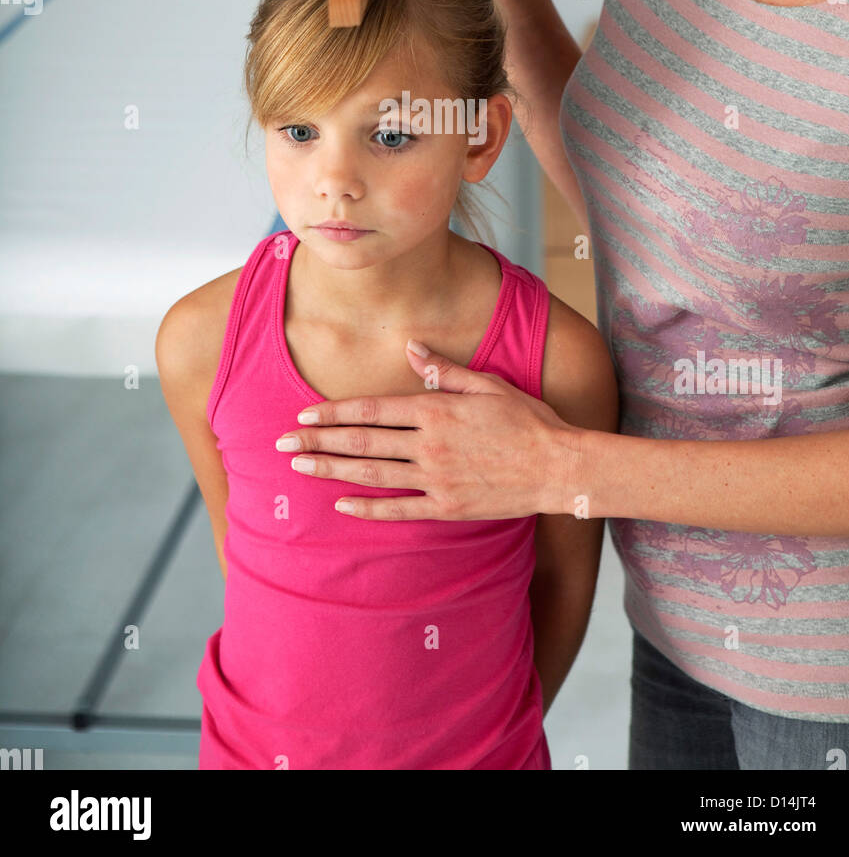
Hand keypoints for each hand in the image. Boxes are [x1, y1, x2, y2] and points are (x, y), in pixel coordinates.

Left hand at [274, 339, 580, 519]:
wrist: (559, 466)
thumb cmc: (527, 419)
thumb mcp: (487, 383)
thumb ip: (444, 369)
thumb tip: (410, 346)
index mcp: (436, 409)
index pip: (372, 410)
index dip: (334, 412)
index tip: (303, 414)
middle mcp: (429, 444)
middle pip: (361, 442)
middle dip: (317, 440)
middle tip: (281, 441)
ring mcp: (436, 478)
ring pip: (372, 473)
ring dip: (330, 469)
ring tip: (298, 465)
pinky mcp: (447, 506)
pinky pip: (399, 509)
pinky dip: (368, 508)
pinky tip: (341, 503)